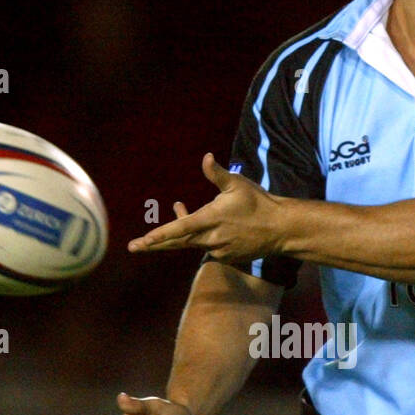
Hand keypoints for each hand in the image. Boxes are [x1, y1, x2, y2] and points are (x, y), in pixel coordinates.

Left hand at [128, 152, 285, 260]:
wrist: (281, 229)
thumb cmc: (259, 203)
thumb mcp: (237, 184)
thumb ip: (217, 173)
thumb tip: (206, 157)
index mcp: (211, 219)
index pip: (180, 229)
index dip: (160, 235)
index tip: (142, 242)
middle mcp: (211, 238)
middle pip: (177, 242)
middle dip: (154, 244)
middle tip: (133, 247)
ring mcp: (218, 250)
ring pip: (192, 242)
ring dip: (181, 230)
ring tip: (178, 207)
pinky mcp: (226, 257)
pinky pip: (207, 247)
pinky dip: (201, 237)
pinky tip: (210, 225)